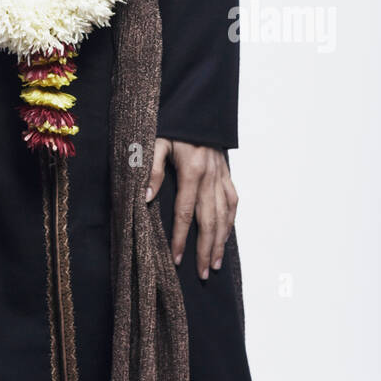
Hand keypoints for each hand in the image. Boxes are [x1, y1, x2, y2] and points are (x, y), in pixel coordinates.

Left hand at [145, 138, 237, 279]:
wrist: (197, 106)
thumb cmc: (173, 124)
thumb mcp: (157, 142)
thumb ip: (152, 170)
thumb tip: (147, 198)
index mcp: (192, 171)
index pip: (186, 212)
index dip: (182, 238)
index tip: (177, 259)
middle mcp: (211, 176)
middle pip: (210, 220)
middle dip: (205, 249)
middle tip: (203, 273)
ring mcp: (221, 175)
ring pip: (225, 214)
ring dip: (221, 241)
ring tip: (215, 263)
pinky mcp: (226, 172)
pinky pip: (233, 200)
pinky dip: (231, 220)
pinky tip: (227, 235)